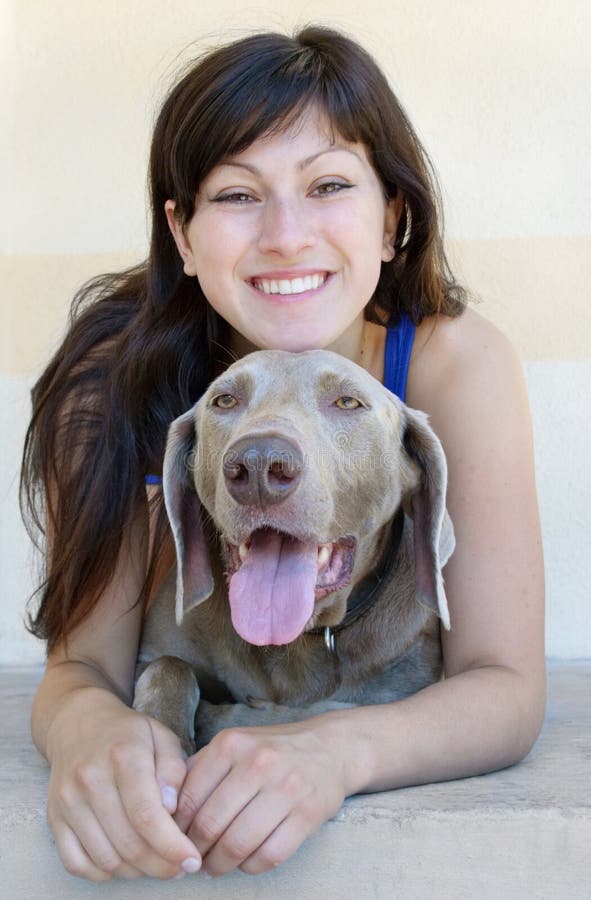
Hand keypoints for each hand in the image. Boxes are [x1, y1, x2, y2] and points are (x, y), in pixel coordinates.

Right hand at [45, 689, 201, 880]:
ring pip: (105, 859)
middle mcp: (90, 779)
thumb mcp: (161, 736)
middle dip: (160, 865)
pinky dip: (104, 873)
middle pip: (128, 843)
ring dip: (135, 872)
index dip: (171, 846)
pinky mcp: (54, 818)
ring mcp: (68, 801)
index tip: (191, 862)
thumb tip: (171, 810)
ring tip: (156, 864)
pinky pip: (77, 863)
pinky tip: (125, 863)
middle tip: (179, 869)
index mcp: (123, 755)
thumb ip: (173, 770)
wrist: (78, 724)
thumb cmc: (128, 734)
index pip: (146, 815)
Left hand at [174, 719, 346, 875]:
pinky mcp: (308, 813)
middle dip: (196, 852)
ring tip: (215, 866)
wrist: (330, 748)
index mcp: (232, 744)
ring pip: (238, 845)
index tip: (175, 841)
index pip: (189, 799)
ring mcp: (285, 788)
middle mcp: (257, 762)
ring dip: (220, 865)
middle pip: (210, 825)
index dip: (176, 829)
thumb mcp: (234, 745)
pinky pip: (269, 856)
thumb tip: (165, 809)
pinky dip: (251, 866)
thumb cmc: (271, 752)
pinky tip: (246, 861)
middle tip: (193, 861)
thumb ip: (200, 769)